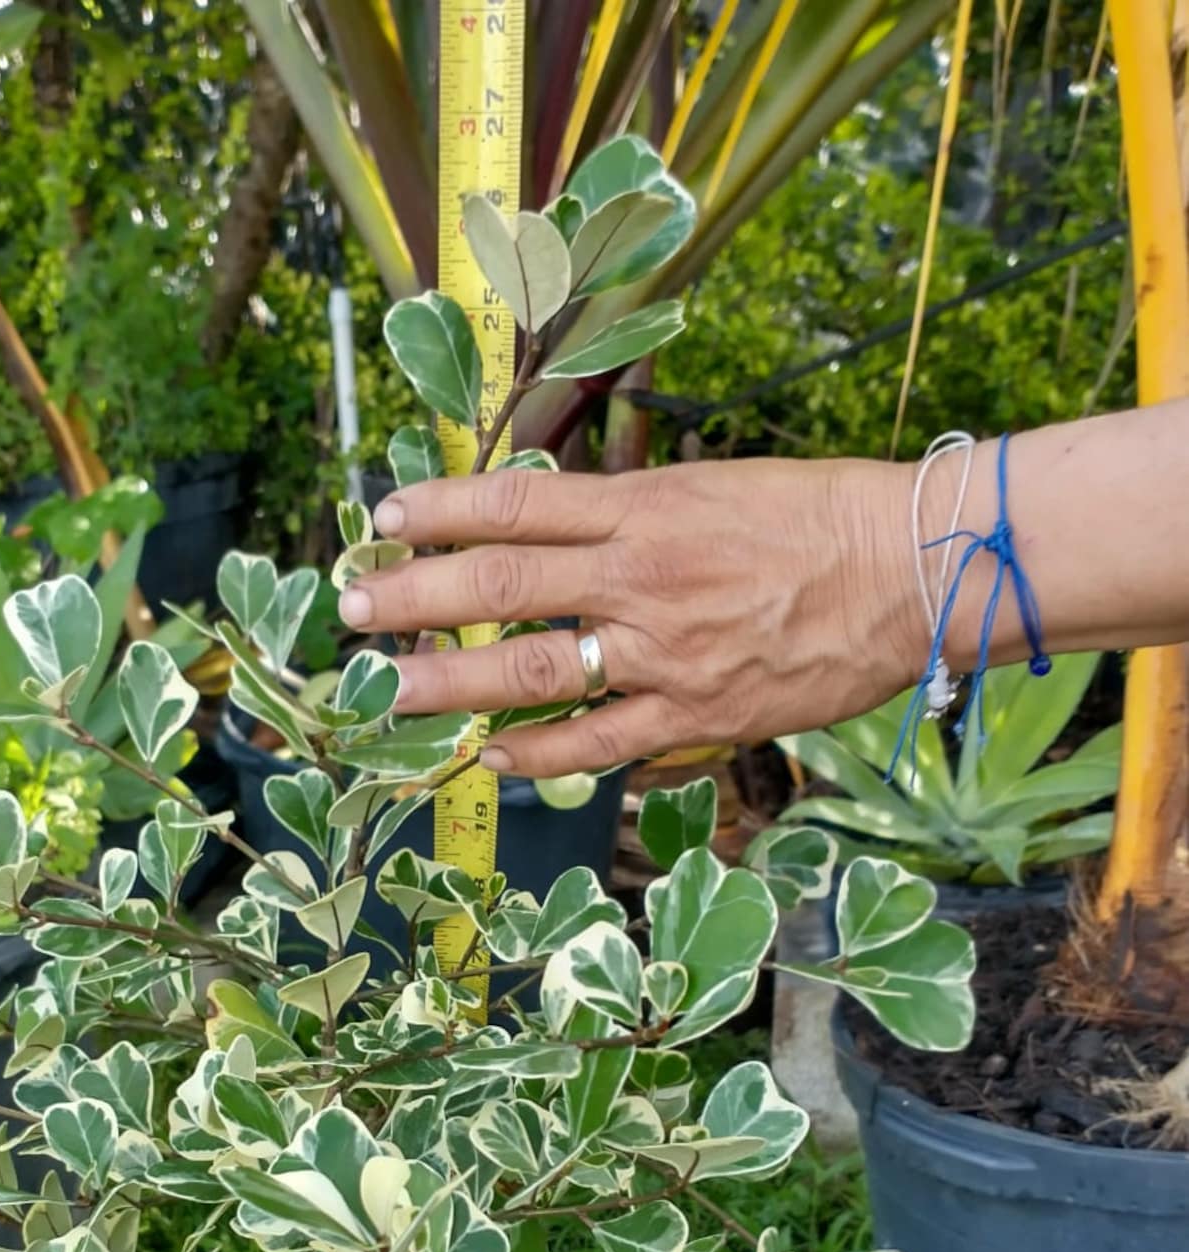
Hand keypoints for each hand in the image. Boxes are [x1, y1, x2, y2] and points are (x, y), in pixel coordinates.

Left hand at [336, 458, 921, 777]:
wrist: (913, 572)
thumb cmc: (821, 519)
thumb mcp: (714, 486)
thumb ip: (631, 512)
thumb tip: (552, 529)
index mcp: (646, 507)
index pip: (516, 504)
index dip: (440, 511)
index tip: (384, 517)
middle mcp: (641, 577)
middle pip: (499, 584)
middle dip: (412, 597)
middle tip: (349, 607)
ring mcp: (664, 652)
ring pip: (531, 667)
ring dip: (449, 681)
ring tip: (389, 688)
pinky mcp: (696, 714)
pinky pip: (596, 742)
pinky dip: (537, 752)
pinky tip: (490, 756)